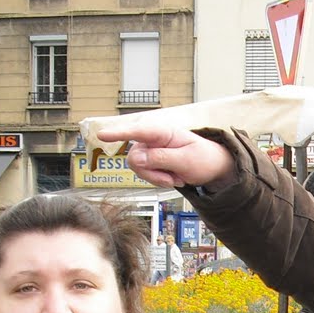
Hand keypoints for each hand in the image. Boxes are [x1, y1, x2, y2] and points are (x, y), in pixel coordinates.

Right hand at [91, 120, 235, 189]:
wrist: (212, 167)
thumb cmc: (203, 159)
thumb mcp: (186, 160)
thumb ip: (160, 159)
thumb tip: (135, 159)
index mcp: (163, 132)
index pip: (137, 132)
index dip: (118, 133)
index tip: (102, 135)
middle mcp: (152, 140)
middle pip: (134, 158)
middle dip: (152, 173)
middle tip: (173, 179)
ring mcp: (151, 151)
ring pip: (138, 169)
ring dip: (157, 178)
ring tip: (176, 177)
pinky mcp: (151, 162)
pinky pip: (145, 175)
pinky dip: (159, 181)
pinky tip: (174, 178)